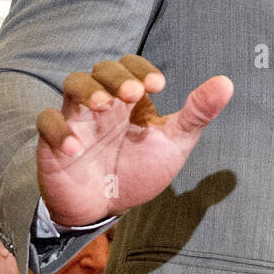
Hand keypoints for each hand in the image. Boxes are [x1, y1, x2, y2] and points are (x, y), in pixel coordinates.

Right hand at [35, 55, 232, 225]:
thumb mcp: (173, 143)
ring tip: (103, 106)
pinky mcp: (53, 145)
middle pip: (101, 70)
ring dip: (87, 91)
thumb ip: (197, 113)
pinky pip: (47, 124)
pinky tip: (76, 148)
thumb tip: (226, 83)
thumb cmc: (138, 169)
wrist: (106, 207)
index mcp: (131, 100)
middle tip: (133, 95)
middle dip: (116, 77)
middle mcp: (103, 104)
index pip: (130, 65)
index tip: (158, 85)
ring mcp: (77, 121)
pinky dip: (59, 131)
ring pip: (72, 85)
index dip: (140, 68)